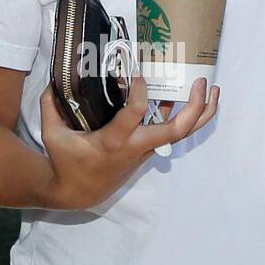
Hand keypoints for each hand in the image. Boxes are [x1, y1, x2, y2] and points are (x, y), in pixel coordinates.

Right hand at [38, 73, 218, 209]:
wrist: (78, 192)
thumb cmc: (65, 161)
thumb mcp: (51, 133)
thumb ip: (50, 105)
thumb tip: (52, 81)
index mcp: (114, 141)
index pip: (135, 114)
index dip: (140, 91)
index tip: (137, 71)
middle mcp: (136, 146)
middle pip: (176, 130)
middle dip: (194, 107)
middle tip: (201, 82)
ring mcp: (145, 150)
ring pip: (182, 134)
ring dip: (201, 114)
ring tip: (213, 90)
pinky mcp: (147, 150)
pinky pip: (171, 133)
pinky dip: (184, 116)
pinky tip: (189, 98)